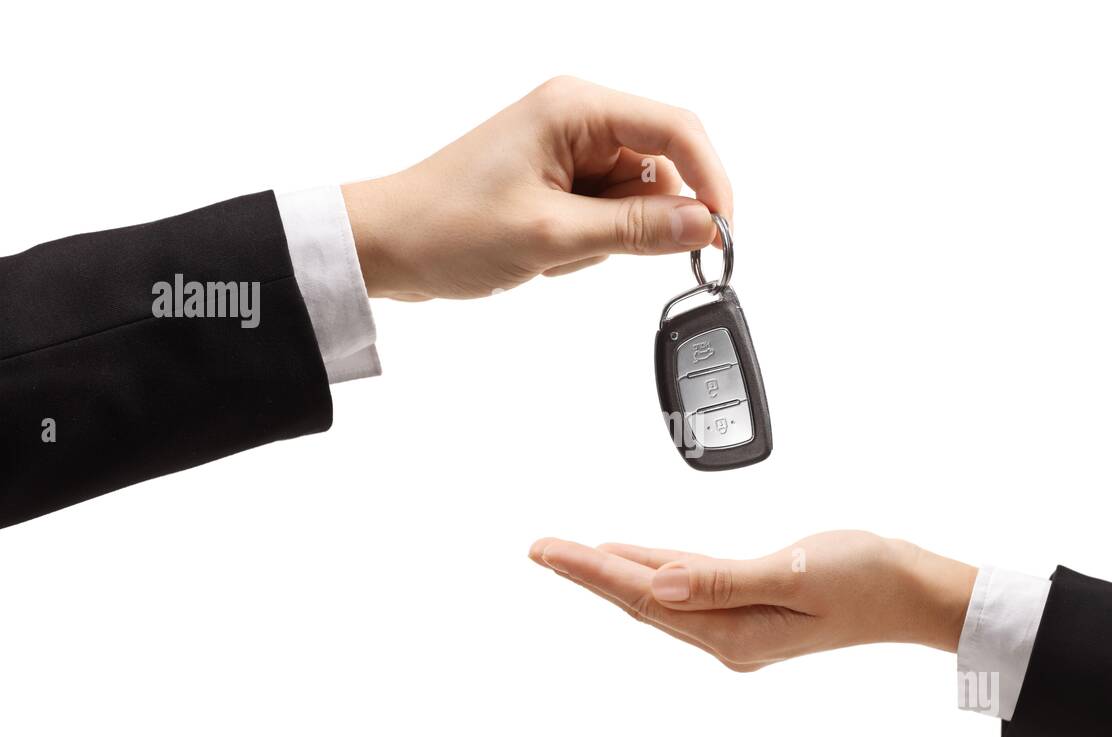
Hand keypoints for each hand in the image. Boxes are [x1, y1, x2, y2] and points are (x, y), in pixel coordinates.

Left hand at [341, 76, 733, 299]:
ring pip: (636, 200)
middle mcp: (578, 118)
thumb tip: (703, 224)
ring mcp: (569, 150)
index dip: (711, 181)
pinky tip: (546, 252)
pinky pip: (608, 215)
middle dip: (642, 222)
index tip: (721, 233)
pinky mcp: (560, 180)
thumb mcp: (553, 237)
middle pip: (661, 169)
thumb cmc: (448, 228)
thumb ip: (636, 231)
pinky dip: (589, 244)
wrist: (388, 246)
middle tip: (594, 251)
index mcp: (576, 108)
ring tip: (552, 250)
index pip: (677, 130)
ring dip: (608, 240)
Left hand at [529, 531, 976, 670]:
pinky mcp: (750, 603)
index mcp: (733, 632)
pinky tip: (634, 559)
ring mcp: (738, 622)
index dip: (592, 570)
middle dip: (588, 573)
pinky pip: (687, 584)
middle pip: (641, 598)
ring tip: (570, 554)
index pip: (645, 596)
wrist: (914, 592)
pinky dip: (653, 568)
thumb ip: (723, 581)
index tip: (549, 551)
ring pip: (659, 592)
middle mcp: (727, 634)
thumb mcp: (795, 574)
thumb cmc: (868, 579)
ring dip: (614, 571)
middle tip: (541, 549)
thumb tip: (658, 584)